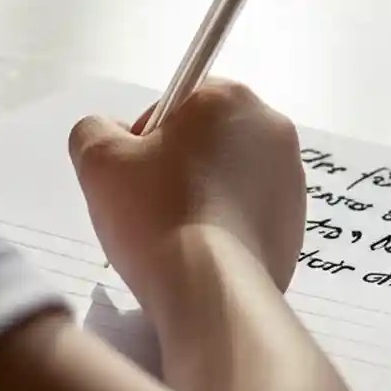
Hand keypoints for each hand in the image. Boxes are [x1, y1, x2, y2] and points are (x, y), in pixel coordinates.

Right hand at [68, 82, 305, 306]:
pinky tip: (199, 255)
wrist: (211, 291)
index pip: (178, 102)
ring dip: (200, 197)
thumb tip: (112, 136)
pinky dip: (224, 228)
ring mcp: (291, 180)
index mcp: (228, 99)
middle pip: (206, 139)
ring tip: (172, 235)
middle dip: (176, 166)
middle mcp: (271, 129)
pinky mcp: (296, 224)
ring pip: (227, 178)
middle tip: (148, 206)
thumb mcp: (98, 160)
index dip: (146, 136)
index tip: (135, 173)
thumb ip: (95, 130)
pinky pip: (247, 215)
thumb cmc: (156, 215)